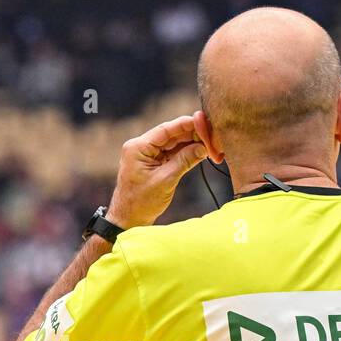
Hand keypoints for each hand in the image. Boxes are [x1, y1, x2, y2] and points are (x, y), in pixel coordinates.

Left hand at [106, 112, 208, 229]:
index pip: (165, 130)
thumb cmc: (141, 203)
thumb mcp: (165, 180)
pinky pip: (172, 153)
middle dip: (192, 134)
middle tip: (212, 134)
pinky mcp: (153, 163)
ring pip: (173, 143)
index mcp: (138, 148)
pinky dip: (186, 153)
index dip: (186, 124)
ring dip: (191, 143)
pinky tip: (200, 151)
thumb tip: (203, 147)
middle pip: (171, 135)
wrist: (128, 220)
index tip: (203, 121)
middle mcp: (141, 147)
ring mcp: (147, 155)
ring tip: (210, 143)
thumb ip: (184, 161)